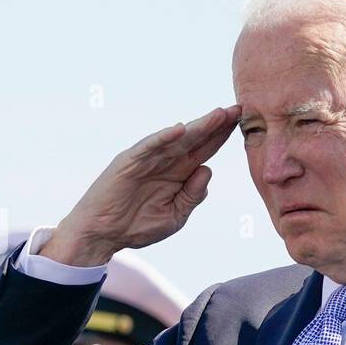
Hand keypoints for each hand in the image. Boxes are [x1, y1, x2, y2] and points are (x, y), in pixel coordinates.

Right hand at [45, 105, 242, 265]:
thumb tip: (208, 169)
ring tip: (219, 115)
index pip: (204, 150)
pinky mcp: (128, 162)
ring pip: (176, 140)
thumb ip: (192, 196)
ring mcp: (147, 159)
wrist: (103, 234)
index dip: (222, 137)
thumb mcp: (175, 215)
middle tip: (238, 109)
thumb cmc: (137, 226)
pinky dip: (163, 138)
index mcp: (178, 174)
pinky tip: (180, 129)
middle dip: (217, 125)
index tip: (242, 124)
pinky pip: (148, 148)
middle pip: (195, 139)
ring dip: (197, 127)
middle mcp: (165, 161)